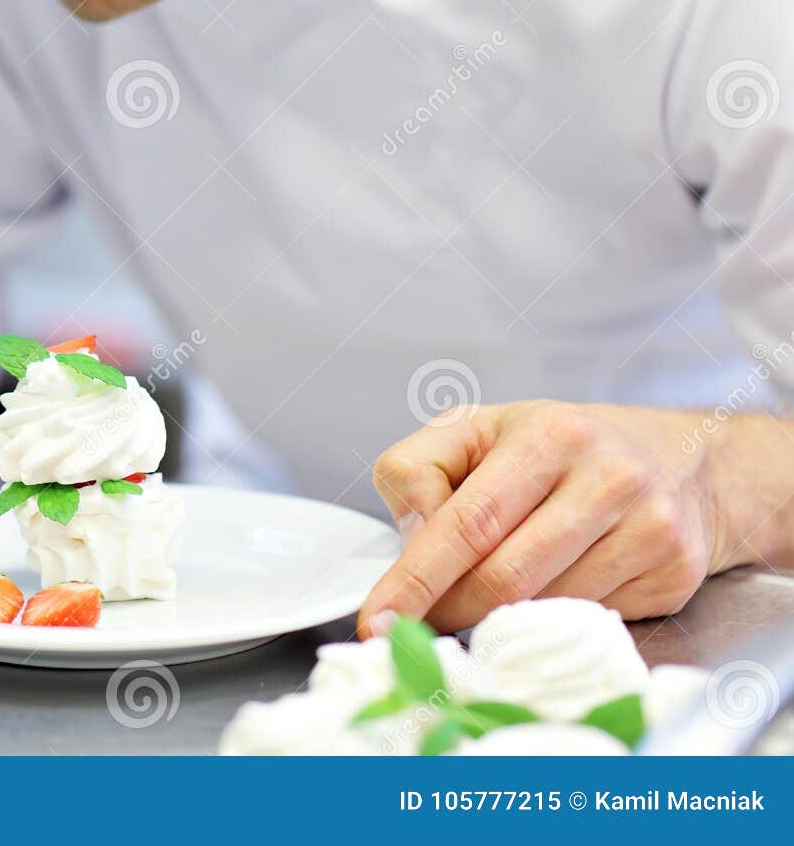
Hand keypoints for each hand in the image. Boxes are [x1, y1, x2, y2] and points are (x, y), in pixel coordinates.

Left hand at [356, 400, 731, 636]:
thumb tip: (411, 540)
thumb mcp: (474, 431)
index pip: (467, 523)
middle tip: (422, 621)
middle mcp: (608, 478)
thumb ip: (417, 472)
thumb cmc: (554, 446)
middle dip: (450, 609)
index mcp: (548, 435)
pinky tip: (552, 586)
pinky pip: (587, 621)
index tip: (377, 619)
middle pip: (504, 578)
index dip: (416, 579)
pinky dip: (550, 616)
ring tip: (488, 593)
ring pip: (543, 608)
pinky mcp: (675, 572)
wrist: (677, 458)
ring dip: (498, 617)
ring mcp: (650, 528)